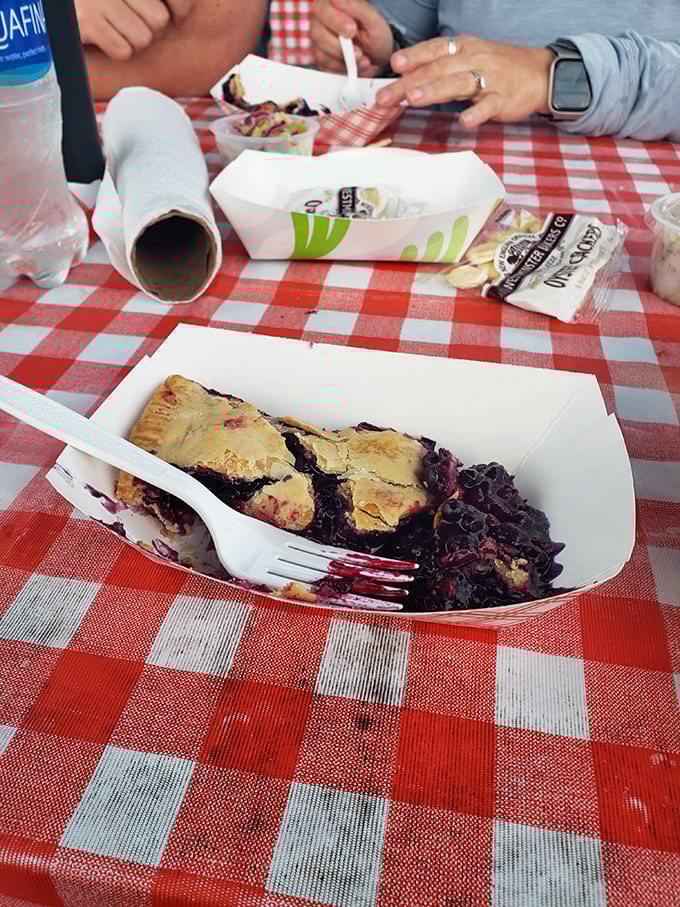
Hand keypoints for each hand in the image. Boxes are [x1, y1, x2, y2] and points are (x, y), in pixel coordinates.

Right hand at [76, 0, 191, 60]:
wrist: (54, 6)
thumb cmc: (98, 2)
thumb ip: (152, 0)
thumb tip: (183, 12)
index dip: (181, 9)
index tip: (176, 15)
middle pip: (159, 21)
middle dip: (148, 29)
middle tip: (130, 23)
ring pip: (143, 39)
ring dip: (131, 42)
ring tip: (114, 28)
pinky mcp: (88, 20)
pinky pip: (123, 51)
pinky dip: (116, 51)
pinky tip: (102, 37)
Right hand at [310, 0, 392, 76]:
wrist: (378, 57)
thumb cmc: (374, 34)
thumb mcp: (372, 19)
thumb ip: (357, 7)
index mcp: (332, 4)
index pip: (322, 8)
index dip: (336, 20)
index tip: (352, 29)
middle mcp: (321, 22)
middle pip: (316, 32)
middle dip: (338, 44)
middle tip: (358, 50)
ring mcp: (319, 42)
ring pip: (320, 52)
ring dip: (343, 59)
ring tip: (360, 57)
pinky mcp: (321, 59)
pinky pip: (325, 67)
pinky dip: (342, 68)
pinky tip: (354, 64)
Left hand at [375, 36, 553, 127]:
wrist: (539, 74)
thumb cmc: (499, 68)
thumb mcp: (470, 58)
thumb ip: (442, 67)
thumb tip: (408, 79)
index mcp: (464, 48)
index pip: (434, 50)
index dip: (413, 56)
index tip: (393, 65)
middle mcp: (474, 60)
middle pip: (437, 69)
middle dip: (409, 83)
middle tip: (385, 97)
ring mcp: (489, 79)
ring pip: (458, 83)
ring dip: (433, 91)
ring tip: (413, 100)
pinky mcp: (503, 99)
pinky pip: (488, 106)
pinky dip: (476, 113)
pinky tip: (463, 121)